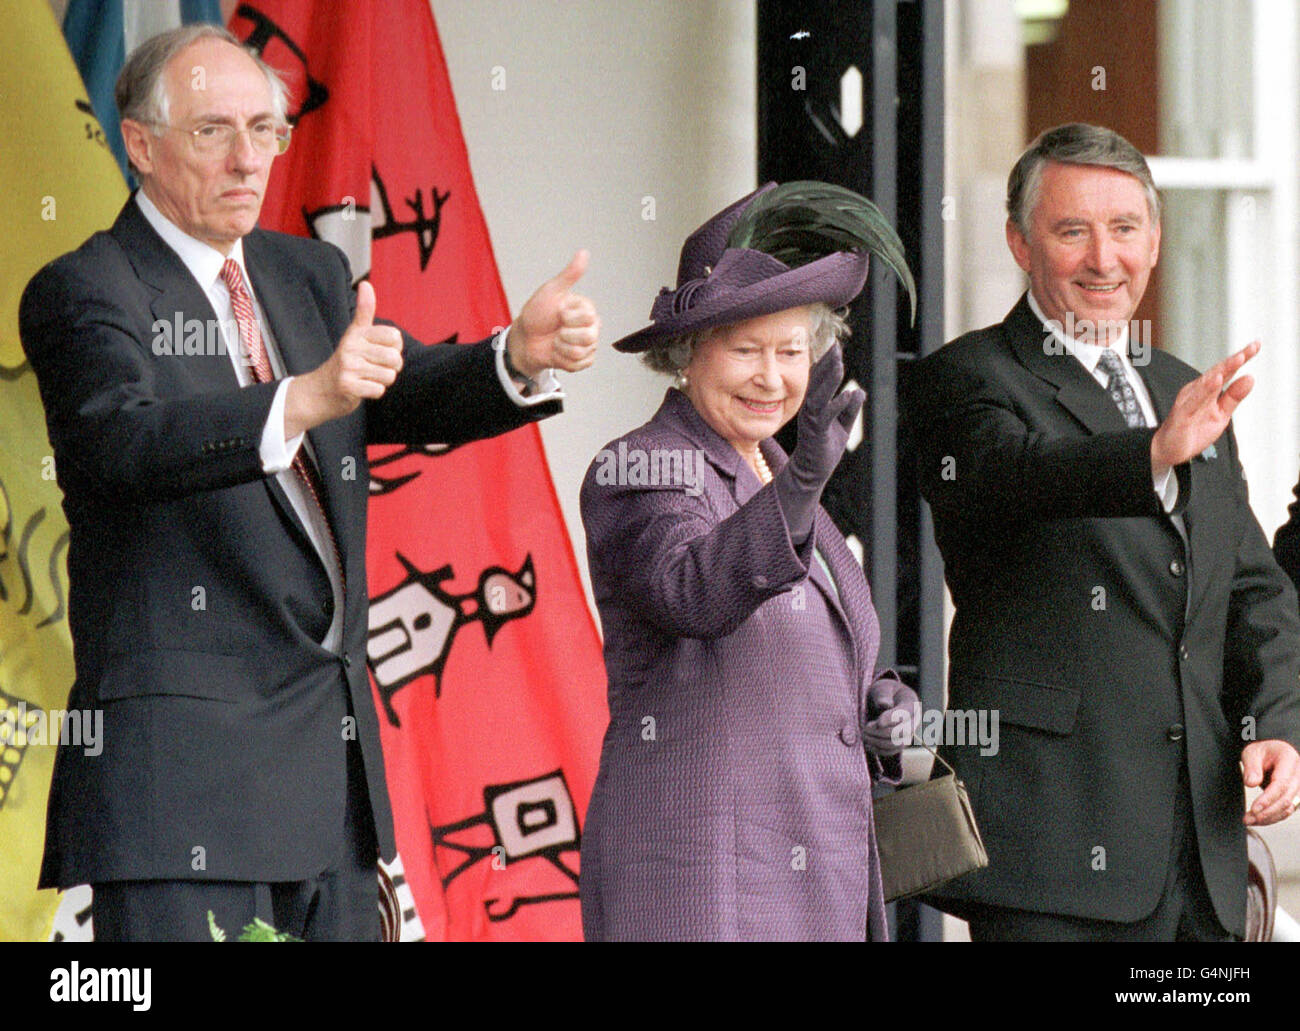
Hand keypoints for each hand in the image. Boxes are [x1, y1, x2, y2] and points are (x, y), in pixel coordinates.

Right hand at [285, 280, 403, 436]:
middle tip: (375, 368)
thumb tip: (366, 284)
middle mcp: (351, 346)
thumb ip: (364, 311)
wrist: (320, 391)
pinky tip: (361, 388)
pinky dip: (374, 392)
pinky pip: (379, 390)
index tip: (379, 351)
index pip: (395, 336)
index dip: (394, 348)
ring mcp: (348, 366)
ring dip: (382, 381)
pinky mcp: (347, 385)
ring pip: (389, 376)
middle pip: (395, 358)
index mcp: (357, 333)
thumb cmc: (347, 361)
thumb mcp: (354, 334)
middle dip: (391, 368)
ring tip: (367, 378)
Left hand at [505, 250, 598, 379]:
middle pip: (588, 337)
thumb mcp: (551, 291)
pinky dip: (561, 360)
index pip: (588, 318)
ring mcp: (588, 346)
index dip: (568, 317)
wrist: (525, 338)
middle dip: (564, 335)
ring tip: (554, 341)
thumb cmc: (537, 313)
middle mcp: (592, 328)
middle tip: (556, 329)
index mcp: (587, 310)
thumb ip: (569, 275)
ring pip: (580, 352)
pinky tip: (556, 352)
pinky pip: (577, 365)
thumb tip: (584, 252)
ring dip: (560, 348)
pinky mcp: (582, 361)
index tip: (558, 313)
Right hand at [787, 343, 864, 490]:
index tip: (835, 345)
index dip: (827, 362)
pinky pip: (826, 416)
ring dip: (829, 380)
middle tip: (835, 346)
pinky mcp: (816, 433)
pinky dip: (837, 405)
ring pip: (819, 396)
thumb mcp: (843, 426)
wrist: (812, 472)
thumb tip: (859, 392)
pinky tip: (848, 395)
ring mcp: (811, 420)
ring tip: (840, 364)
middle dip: (827, 364)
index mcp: (815, 405)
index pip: (820, 379)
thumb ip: (850, 409)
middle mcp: (810, 409)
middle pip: (817, 382)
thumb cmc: (824, 448)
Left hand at [862, 678, 920, 756]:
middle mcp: (913, 721)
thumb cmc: (884, 692)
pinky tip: (868, 744)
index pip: (905, 714)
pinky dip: (879, 750)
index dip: (892, 719)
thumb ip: (884, 695)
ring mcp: (908, 733)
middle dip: (881, 732)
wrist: (886, 700)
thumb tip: (885, 705)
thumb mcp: (882, 688)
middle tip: (865, 727)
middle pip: (901, 732)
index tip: (878, 722)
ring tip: (864, 735)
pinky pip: (892, 751)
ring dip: (878, 742)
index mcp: (911, 704)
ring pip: (897, 744)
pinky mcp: (899, 742)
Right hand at [1151, 340, 1257, 472]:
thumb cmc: (1192, 431)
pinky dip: (1205, 390)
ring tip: (1238, 359)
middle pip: (1218, 371)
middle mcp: (1197, 391)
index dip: (1241, 357)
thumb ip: (1233, 397)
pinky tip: (1215, 381)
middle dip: (1235, 359)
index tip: (1256, 345)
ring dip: (1222, 370)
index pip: (1226, 371)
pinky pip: (1194, 400)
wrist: (1167, 450)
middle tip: (1251, 348)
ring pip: (1207, 383)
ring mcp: (1188, 401)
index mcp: (1207, 390)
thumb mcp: (1221, 414)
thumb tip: (1250, 378)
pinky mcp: (1182, 414)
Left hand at [1242, 739, 1299, 825]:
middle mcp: (1299, 774)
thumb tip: (1251, 783)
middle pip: (1286, 799)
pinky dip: (1273, 817)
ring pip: (1288, 808)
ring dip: (1269, 817)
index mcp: (1289, 759)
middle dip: (1267, 812)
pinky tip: (1259, 820)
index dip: (1268, 799)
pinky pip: (1286, 810)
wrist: (1272, 753)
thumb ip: (1251, 767)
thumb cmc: (1263, 752)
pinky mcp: (1296, 796)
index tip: (1254, 809)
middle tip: (1248, 818)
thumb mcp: (1252, 753)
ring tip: (1250, 820)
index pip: (1281, 784)